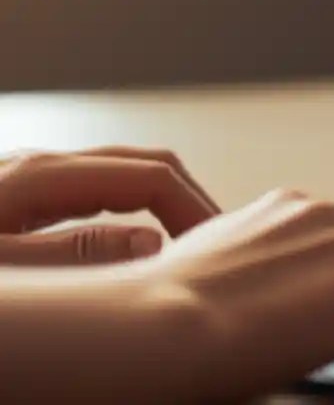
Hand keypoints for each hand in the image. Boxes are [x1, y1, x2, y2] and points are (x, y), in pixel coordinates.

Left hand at [0, 146, 219, 264]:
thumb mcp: (5, 269)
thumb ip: (75, 253)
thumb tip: (154, 242)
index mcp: (42, 174)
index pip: (149, 176)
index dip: (193, 207)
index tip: (211, 251)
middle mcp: (44, 164)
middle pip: (145, 163)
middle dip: (190, 199)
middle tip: (214, 246)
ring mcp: (34, 175)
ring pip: (123, 173)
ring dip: (165, 203)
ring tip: (186, 246)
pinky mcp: (25, 193)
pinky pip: (97, 191)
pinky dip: (135, 210)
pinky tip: (138, 242)